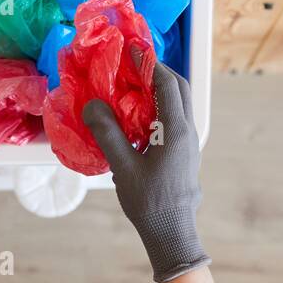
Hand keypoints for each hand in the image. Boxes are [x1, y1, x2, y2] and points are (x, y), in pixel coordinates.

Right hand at [84, 45, 209, 282]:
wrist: (172, 233)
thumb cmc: (149, 201)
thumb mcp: (123, 167)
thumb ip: (108, 133)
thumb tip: (92, 105)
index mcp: (177, 130)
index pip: (167, 84)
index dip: (150, 63)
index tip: (132, 50)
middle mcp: (188, 131)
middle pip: (179, 88)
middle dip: (158, 72)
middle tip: (132, 64)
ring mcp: (189, 143)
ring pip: (179, 104)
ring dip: (159, 90)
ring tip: (131, 87)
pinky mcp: (184, 153)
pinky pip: (175, 119)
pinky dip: (159, 108)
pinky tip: (137, 117)